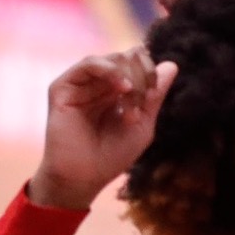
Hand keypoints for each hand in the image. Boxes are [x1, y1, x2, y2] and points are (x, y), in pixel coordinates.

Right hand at [29, 50, 176, 210]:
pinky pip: (88, 63)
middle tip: (140, 104)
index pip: (139, 62)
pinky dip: (109, 69)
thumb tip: (172, 64)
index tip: (152, 96)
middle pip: (129, 57)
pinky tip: (122, 86)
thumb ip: (154, 95)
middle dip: (142, 76)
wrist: (84, 177)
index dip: (151, 72)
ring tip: (130, 99)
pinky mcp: (63, 88)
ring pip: (113, 58)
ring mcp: (80, 85)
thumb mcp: (143, 123)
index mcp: (116, 91)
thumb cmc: (113, 155)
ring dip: (129, 76)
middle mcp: (98, 84)